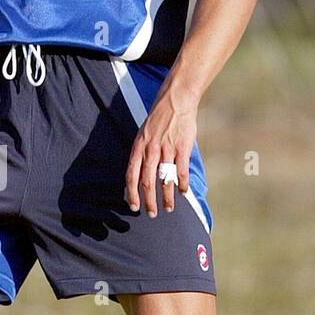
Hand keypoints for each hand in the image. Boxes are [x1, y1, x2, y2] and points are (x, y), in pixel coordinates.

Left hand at [124, 84, 197, 215]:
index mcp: (138, 147)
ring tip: (169, 208)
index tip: (134, 206)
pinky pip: (181, 171)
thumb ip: (142, 154)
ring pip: (165, 180)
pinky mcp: (182, 147)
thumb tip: (139, 174)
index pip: (131, 175)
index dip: (131, 193)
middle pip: (147, 182)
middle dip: (149, 201)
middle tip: (151, 214)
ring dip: (167, 197)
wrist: (175, 100)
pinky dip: (182, 184)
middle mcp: (151, 150)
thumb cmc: (159, 119)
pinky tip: (183, 192)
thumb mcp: (144, 135)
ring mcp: (167, 149)